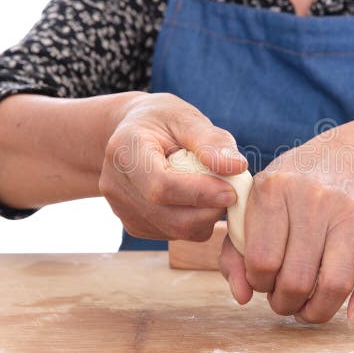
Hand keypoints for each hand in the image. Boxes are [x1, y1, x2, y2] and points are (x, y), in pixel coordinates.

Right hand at [99, 92, 247, 240]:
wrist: (131, 133)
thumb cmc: (162, 121)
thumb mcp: (185, 118)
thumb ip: (211, 141)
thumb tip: (237, 167)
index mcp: (125, 151)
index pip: (161, 185)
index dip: (200, 193)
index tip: (231, 191)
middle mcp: (116, 185)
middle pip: (169, 216)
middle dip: (209, 210)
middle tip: (232, 193)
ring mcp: (121, 209)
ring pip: (174, 231)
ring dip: (205, 218)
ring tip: (216, 192)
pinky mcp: (133, 225)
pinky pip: (172, 234)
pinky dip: (194, 223)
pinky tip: (198, 200)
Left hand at [219, 130, 353, 323]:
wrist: (340, 161)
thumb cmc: (287, 193)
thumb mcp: (251, 208)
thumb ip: (234, 253)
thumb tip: (242, 297)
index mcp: (273, 190)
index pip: (261, 260)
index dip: (258, 282)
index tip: (261, 280)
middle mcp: (312, 198)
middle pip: (297, 278)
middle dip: (284, 303)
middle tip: (282, 300)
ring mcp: (347, 212)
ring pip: (334, 283)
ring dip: (317, 311)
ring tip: (306, 310)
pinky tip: (352, 316)